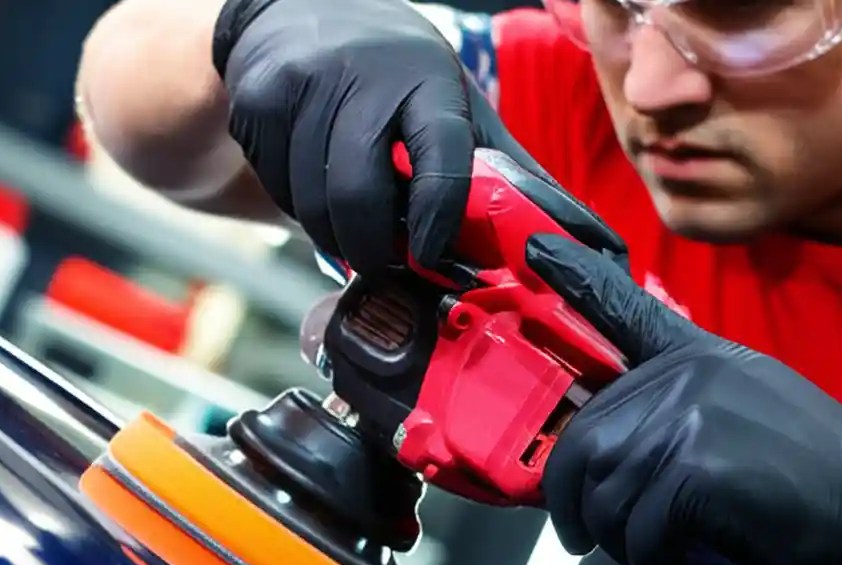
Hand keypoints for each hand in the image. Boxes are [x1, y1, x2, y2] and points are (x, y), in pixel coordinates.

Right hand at [212, 0, 553, 275]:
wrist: (297, 14)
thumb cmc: (393, 76)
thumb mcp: (455, 106)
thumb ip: (506, 173)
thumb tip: (583, 243)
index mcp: (427, 78)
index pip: (439, 158)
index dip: (437, 222)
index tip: (435, 258)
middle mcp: (361, 74)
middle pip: (357, 196)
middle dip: (372, 249)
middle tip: (388, 263)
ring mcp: (302, 85)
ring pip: (311, 205)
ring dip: (334, 234)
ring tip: (355, 222)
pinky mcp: (257, 102)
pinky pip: (277, 189)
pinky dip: (299, 207)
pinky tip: (314, 182)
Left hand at [525, 234, 841, 564]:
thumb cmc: (805, 472)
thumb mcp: (743, 404)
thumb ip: (673, 406)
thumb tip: (603, 446)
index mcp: (697, 357)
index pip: (623, 306)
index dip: (576, 274)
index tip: (535, 245)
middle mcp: (686, 378)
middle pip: (583, 439)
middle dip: (575, 501)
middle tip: (582, 533)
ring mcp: (689, 419)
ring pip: (603, 492)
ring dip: (617, 538)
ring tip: (650, 547)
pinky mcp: (696, 469)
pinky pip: (636, 529)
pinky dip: (650, 558)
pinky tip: (677, 557)